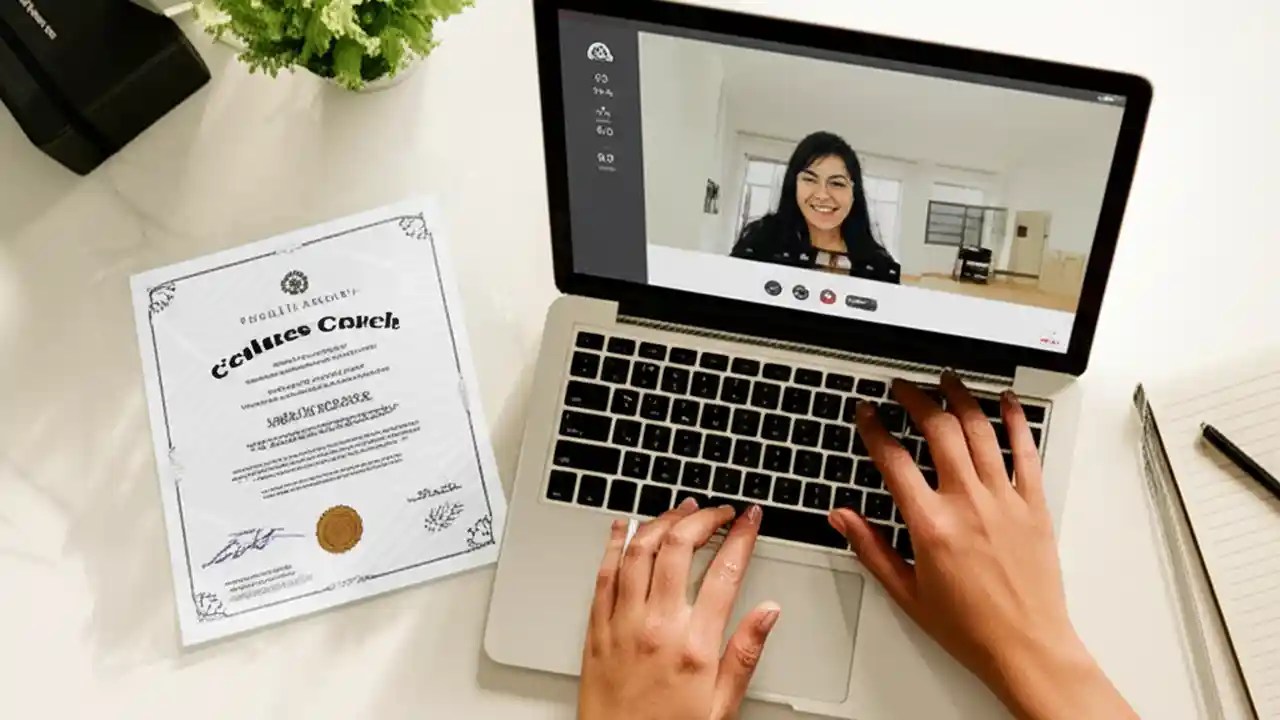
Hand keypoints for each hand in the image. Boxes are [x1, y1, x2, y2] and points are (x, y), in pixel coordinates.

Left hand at [579, 498, 779, 719]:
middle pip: (678, 548)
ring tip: (681, 511)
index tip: (750, 519)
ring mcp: (622, 623)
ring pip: (638, 551)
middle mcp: (656, 627)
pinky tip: (625, 527)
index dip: (741, 536)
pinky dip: (615, 543)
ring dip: (661, 521)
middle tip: (717, 512)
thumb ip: (745, 652)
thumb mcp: (722, 703)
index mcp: (694, 646)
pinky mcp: (597, 628)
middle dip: (702, 518)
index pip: (725, 572)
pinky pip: (603, 573)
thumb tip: (768, 612)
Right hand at [828, 373, 1135, 719]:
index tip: (867, 413)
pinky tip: (1005, 401)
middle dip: (915, 398)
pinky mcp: (1034, 505)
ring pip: (980, 429)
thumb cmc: (970, 626)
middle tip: (903, 388)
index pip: (893, 458)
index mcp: (931, 525)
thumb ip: (870, 547)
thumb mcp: (905, 591)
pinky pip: (1025, 450)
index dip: (875, 427)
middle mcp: (968, 504)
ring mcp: (1004, 500)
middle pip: (938, 429)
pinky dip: (1015, 419)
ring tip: (947, 381)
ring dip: (960, 397)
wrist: (1026, 646)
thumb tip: (842, 517)